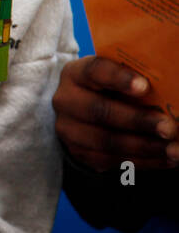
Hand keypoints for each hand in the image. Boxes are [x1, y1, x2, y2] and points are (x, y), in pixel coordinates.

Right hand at [53, 55, 176, 171]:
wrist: (81, 112)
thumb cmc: (109, 88)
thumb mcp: (115, 74)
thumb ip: (135, 76)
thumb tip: (171, 85)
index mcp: (76, 73)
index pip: (94, 71)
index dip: (118, 78)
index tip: (145, 86)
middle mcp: (66, 101)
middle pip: (99, 111)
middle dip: (138, 121)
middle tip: (169, 128)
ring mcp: (69, 129)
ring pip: (106, 141)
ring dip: (145, 147)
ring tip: (175, 150)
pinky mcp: (79, 152)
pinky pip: (112, 160)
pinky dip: (144, 161)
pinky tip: (166, 159)